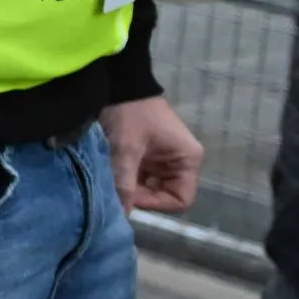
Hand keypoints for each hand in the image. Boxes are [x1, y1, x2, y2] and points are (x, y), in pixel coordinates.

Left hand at [106, 95, 202, 214]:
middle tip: (115, 187)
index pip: (181, 199)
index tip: (130, 195)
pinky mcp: (148, 155)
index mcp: (188, 160)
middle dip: (139, 194)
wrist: (119, 84)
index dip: (156, 203)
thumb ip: (125, 182)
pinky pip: (139, 176)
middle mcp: (181, 162)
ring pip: (148, 187)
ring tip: (111, 177)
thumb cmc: (129, 114)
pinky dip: (125, 177)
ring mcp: (164, 159)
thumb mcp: (126, 149)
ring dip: (130, 186)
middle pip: (163, 195)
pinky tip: (110, 172)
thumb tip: (121, 214)